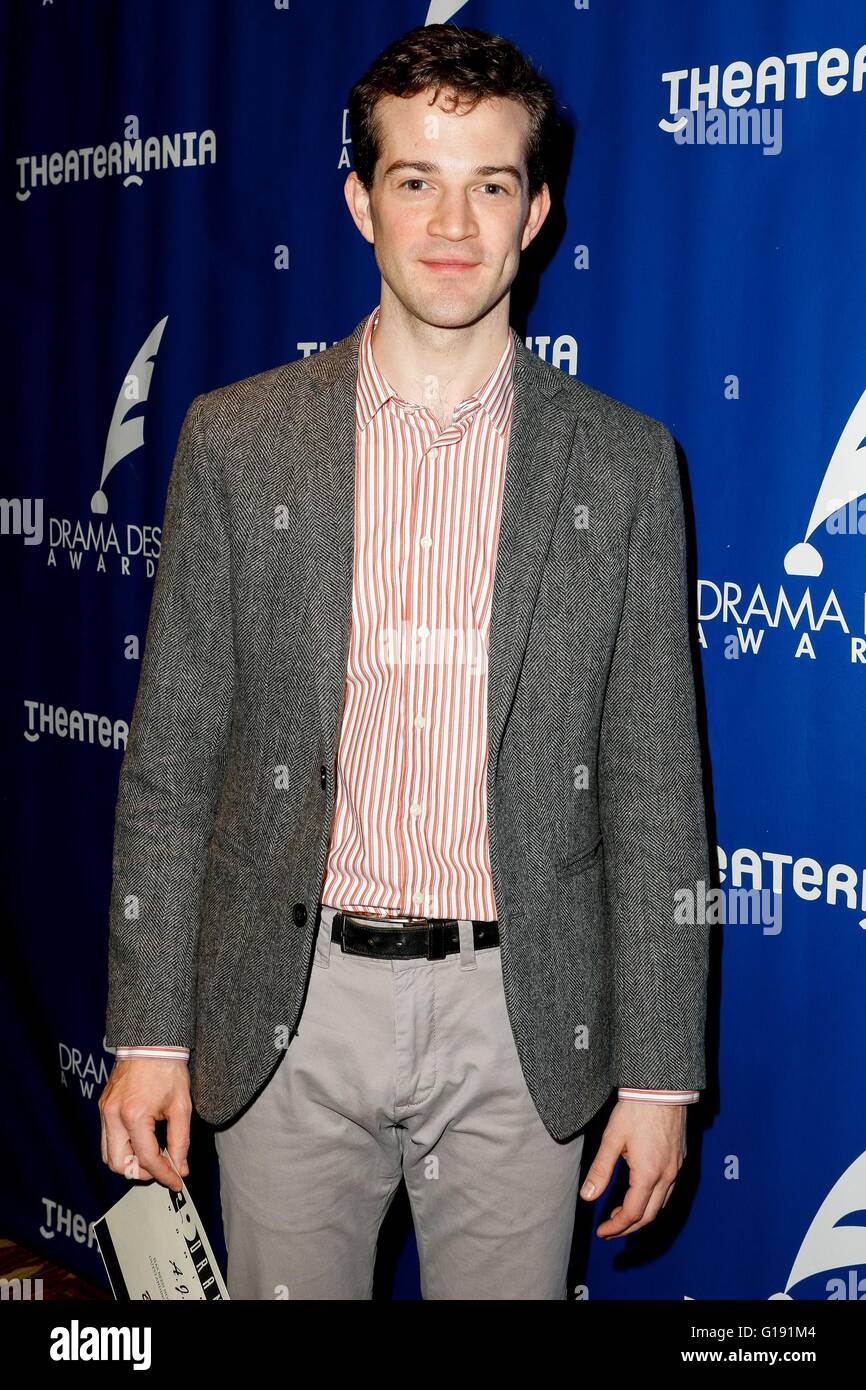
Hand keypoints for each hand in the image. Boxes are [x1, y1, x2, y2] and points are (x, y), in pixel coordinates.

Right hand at [98, 1059, 191, 1191]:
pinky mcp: (103, 1107)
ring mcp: (104, 1111)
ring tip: (152, 1157)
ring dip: (129, 1162)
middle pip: (119, 1165)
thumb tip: (180, 1168)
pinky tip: (141, 1142)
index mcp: (134, 1116)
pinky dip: (122, 1147)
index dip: (165, 1175)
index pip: (147, 1159)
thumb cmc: (168, 1070)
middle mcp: (113, 1116)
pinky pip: (107, 1138)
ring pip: (108, 1155)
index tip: (177, 1181)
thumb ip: (180, 1141)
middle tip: (162, 1169)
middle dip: (142, 1173)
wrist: (151, 1043)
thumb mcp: (181, 1106)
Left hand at [579, 1099, 686, 1237]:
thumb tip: (587, 1196)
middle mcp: (667, 1176)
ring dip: (642, 1215)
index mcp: (648, 1174)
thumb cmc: (636, 1109)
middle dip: (628, 1227)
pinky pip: (669, 1190)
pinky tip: (641, 1194)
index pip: (633, 1213)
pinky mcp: (680, 1159)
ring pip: (662, 1204)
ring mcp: (676, 1168)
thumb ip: (600, 1170)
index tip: (602, 1232)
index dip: (616, 1227)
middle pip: (650, 1215)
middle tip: (609, 1231)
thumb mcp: (612, 1139)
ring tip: (621, 1215)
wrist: (662, 1087)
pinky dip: (654, 1201)